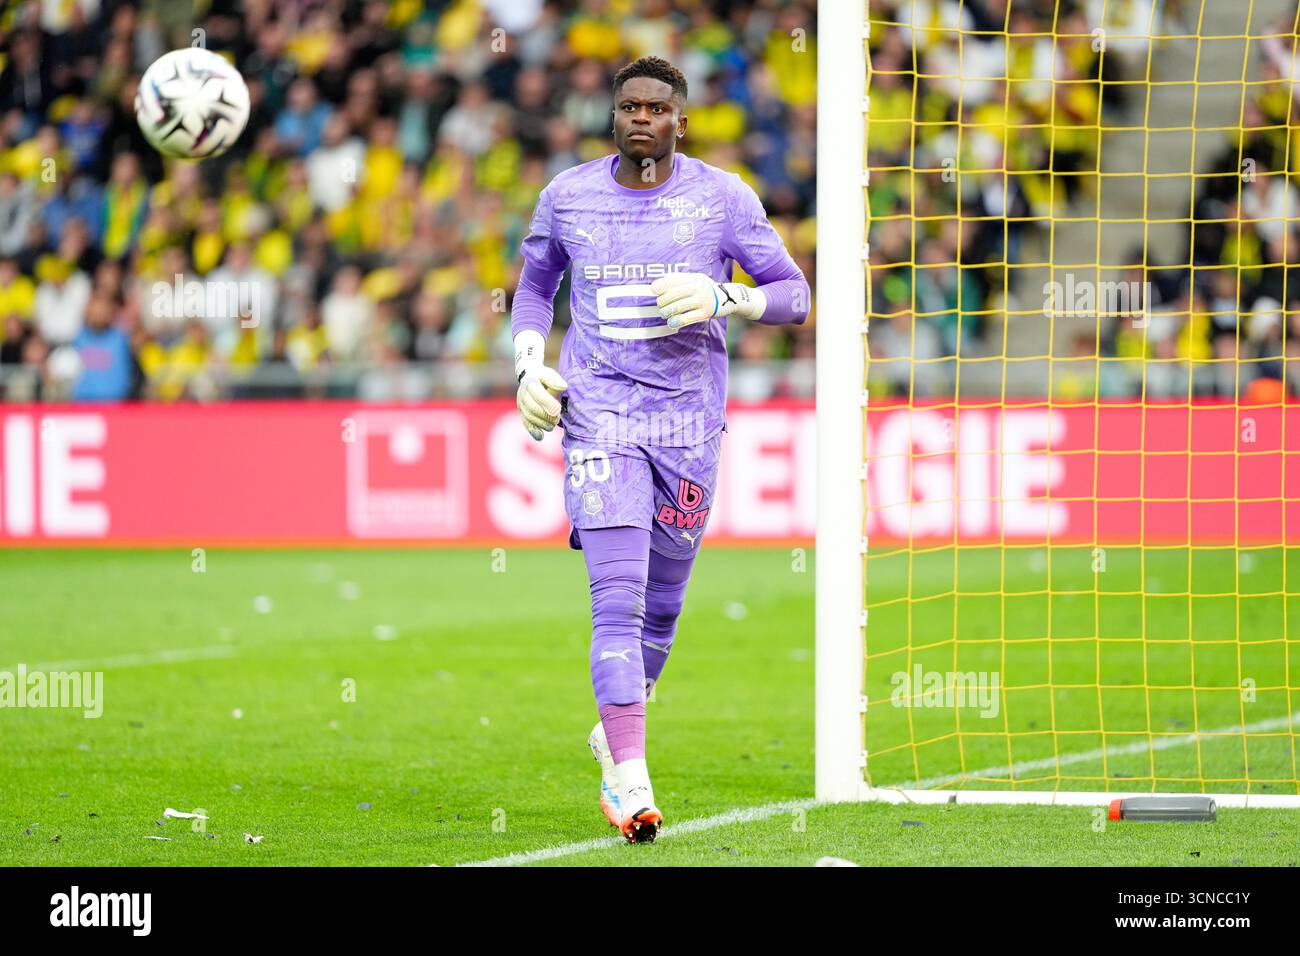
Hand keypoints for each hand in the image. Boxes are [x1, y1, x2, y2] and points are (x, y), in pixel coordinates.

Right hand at [517, 365, 567, 440]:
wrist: (529, 378)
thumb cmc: (543, 377)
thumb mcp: (550, 374)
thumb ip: (556, 381)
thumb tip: (563, 387)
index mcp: (530, 383)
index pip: (538, 395)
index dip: (548, 404)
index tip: (558, 410)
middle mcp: (522, 394)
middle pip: (533, 409)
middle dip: (546, 416)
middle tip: (557, 418)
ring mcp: (521, 405)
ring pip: (529, 418)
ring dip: (543, 424)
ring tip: (553, 425)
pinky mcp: (522, 414)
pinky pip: (526, 424)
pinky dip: (533, 432)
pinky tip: (541, 437)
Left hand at [651, 272, 765, 328]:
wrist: (729, 298)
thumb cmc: (706, 289)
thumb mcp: (696, 279)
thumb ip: (680, 280)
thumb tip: (658, 283)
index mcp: (694, 278)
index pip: (673, 280)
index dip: (660, 285)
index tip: (653, 290)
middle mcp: (699, 287)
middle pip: (673, 294)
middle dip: (662, 301)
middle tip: (660, 306)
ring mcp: (703, 300)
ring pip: (677, 307)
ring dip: (667, 312)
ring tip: (664, 314)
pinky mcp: (705, 313)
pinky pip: (686, 318)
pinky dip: (676, 321)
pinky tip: (671, 323)